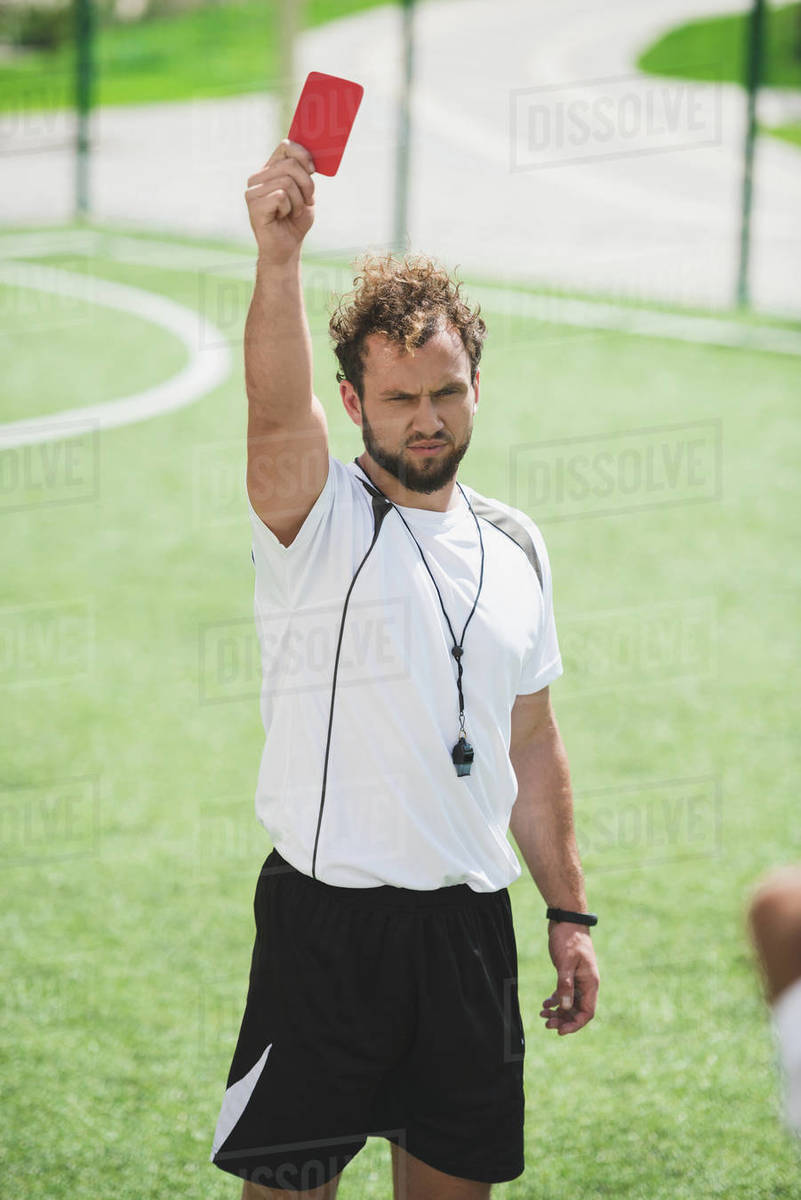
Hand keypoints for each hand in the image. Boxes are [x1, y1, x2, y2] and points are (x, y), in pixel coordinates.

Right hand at [245, 139, 315, 265]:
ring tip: (292, 212)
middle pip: (290, 165)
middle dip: (306, 185)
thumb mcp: (305, 193)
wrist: (287, 248)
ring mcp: (252, 191)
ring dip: (298, 201)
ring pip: (287, 181)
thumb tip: (309, 157)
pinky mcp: (254, 205)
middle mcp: (257, 178)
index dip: (303, 155)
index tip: (313, 170)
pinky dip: (290, 209)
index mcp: (269, 170)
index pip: (286, 147)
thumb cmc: (295, 221)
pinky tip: (282, 217)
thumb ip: (305, 173)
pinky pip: (281, 196)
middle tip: (306, 202)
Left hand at [540, 922, 598, 1034]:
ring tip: (542, 1014)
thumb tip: (564, 1007)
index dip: (575, 1024)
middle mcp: (587, 984)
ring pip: (570, 1004)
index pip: (587, 1012)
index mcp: (590, 983)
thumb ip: (565, 984)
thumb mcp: (565, 962)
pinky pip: (565, 994)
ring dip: (558, 1012)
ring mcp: (579, 980)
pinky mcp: (570, 974)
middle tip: (546, 1024)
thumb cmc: (568, 939)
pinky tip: (545, 1003)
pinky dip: (556, 1000)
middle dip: (564, 1020)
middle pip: (578, 1011)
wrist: (566, 920)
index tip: (560, 1031)